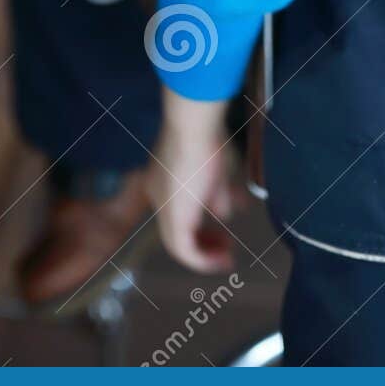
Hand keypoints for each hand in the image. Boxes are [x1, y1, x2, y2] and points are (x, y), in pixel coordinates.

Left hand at [147, 92, 244, 273]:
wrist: (193, 125)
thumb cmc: (206, 138)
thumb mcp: (217, 169)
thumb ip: (219, 194)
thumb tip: (226, 213)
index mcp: (164, 179)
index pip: (182, 207)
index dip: (202, 220)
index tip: (224, 226)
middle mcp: (158, 194)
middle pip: (179, 227)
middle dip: (205, 240)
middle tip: (227, 246)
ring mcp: (162, 207)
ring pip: (180, 242)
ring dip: (206, 252)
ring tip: (226, 256)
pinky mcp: (172, 219)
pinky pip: (185, 251)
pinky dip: (204, 260)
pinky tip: (222, 260)